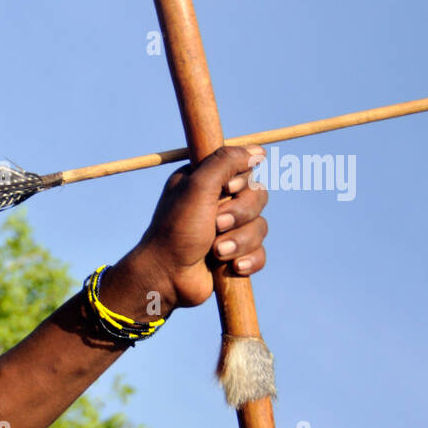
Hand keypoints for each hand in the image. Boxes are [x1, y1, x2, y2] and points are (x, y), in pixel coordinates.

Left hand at [131, 145, 269, 310]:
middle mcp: (217, 202)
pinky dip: (249, 259)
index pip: (246, 170)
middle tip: (215, 225)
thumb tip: (257, 151)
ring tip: (216, 252)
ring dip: (240, 241)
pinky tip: (232, 267)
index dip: (242, 183)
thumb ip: (225, 162)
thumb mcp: (197, 187)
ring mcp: (227, 230)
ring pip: (261, 227)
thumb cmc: (176, 230)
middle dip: (240, 215)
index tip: (226, 190)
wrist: (166, 277)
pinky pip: (260, 252)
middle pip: (259, 197)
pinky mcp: (234, 254)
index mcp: (206, 181)